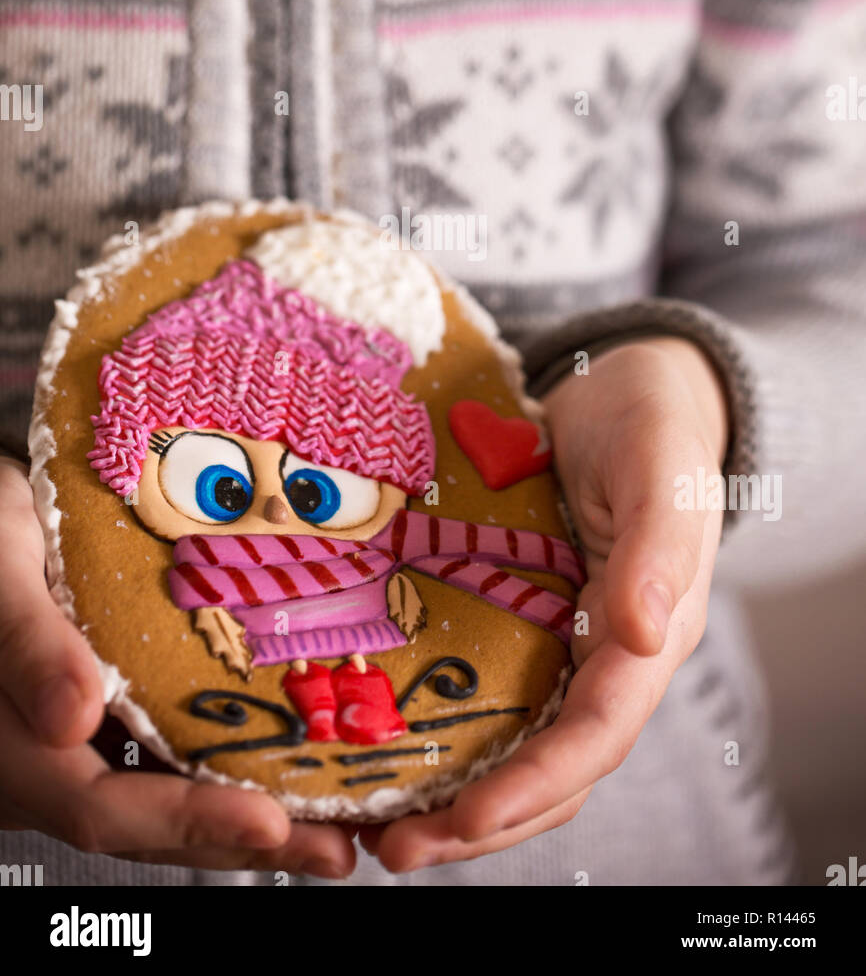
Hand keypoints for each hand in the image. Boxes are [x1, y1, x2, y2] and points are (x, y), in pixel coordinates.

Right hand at [0, 457, 353, 876]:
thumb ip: (26, 640)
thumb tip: (75, 718)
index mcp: (11, 743)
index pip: (100, 809)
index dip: (187, 820)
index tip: (270, 820)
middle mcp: (38, 763)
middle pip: (142, 828)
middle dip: (239, 840)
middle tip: (335, 847)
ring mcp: (66, 750)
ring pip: (155, 804)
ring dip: (239, 819)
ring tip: (331, 826)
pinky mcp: (92, 728)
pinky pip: (158, 766)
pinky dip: (219, 777)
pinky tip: (280, 767)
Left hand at [361, 336, 728, 871]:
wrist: (623, 385)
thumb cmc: (649, 421)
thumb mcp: (660, 469)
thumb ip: (658, 548)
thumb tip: (642, 632)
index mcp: (650, 634)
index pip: (596, 734)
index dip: (535, 787)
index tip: (464, 821)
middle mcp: (605, 654)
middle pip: (552, 768)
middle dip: (479, 822)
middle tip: (393, 852)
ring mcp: (561, 642)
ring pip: (515, 745)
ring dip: (454, 795)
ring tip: (377, 827)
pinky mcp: (520, 618)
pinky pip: (485, 694)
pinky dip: (442, 733)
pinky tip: (380, 742)